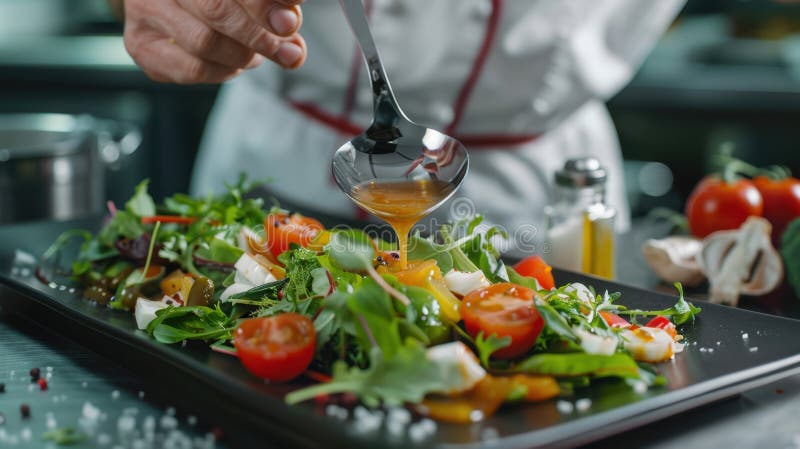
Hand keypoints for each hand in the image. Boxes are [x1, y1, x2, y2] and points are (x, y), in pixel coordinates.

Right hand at [123, 0, 305, 83]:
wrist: (172, 4)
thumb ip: (273, 8)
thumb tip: (295, 47)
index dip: (262, 4)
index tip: (290, 22)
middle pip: (215, 9)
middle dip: (259, 36)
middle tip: (288, 53)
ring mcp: (144, 10)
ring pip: (204, 43)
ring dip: (243, 56)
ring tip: (257, 54)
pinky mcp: (141, 45)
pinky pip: (192, 69)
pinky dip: (223, 72)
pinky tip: (234, 64)